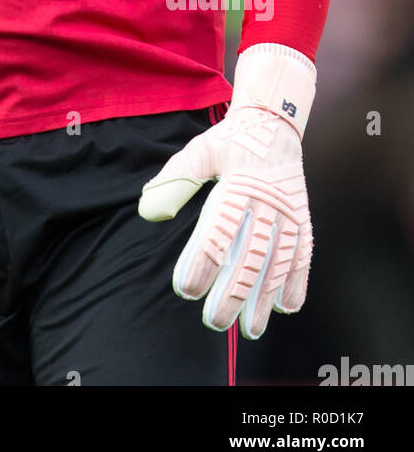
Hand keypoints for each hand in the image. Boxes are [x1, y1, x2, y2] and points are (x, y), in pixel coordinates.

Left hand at [138, 43, 315, 339]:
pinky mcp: (303, 219)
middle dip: (232, 293)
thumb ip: (174, 182)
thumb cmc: (229, 142)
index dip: (202, 264)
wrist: (274, 122)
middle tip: (213, 322)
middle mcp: (267, 203)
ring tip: (250, 329)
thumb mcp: (199, 152)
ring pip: (278, 263)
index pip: (218, 233)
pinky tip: (286, 308)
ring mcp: (289, 213)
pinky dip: (298, 283)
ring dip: (264, 298)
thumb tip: (146, 212)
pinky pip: (304, 255)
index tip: (185, 289)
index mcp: (238, 186)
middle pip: (249, 256)